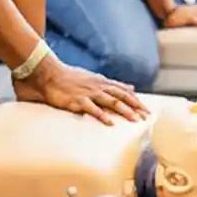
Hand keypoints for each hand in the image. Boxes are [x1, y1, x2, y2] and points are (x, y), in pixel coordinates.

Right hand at [13, 57, 148, 125]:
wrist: (49, 73)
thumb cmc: (71, 77)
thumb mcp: (95, 78)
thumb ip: (113, 84)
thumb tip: (130, 87)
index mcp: (102, 82)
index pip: (124, 92)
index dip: (136, 101)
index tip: (147, 110)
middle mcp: (98, 87)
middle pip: (121, 97)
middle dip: (135, 107)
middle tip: (146, 117)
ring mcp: (88, 93)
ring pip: (111, 102)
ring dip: (124, 111)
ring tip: (134, 120)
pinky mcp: (77, 100)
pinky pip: (92, 109)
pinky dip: (102, 115)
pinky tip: (110, 123)